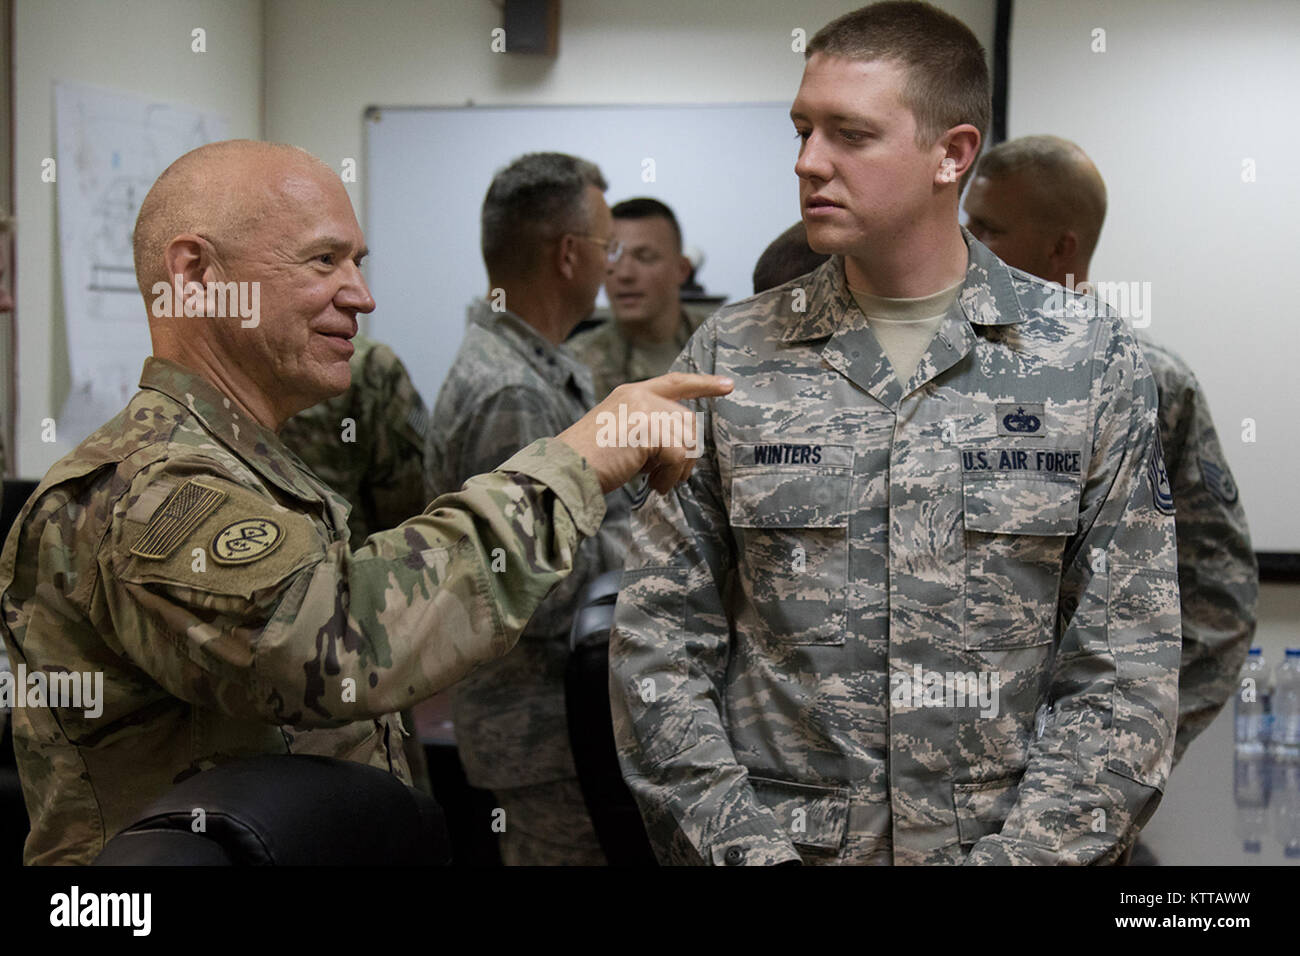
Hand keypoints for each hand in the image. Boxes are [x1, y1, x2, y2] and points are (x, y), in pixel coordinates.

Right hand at [557, 372, 732, 493]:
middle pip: (687, 421)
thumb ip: (648, 430)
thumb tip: (682, 446)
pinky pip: (678, 457)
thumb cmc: (588, 461)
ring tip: (657, 482)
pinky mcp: (649, 430)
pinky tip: (654, 486)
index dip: (703, 384)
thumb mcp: (620, 435)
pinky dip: (670, 477)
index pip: (676, 382)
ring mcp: (644, 410)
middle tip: (665, 477)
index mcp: (631, 394)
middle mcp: (639, 396)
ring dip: (678, 468)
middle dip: (686, 452)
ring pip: (687, 439)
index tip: (727, 386)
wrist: (565, 470)